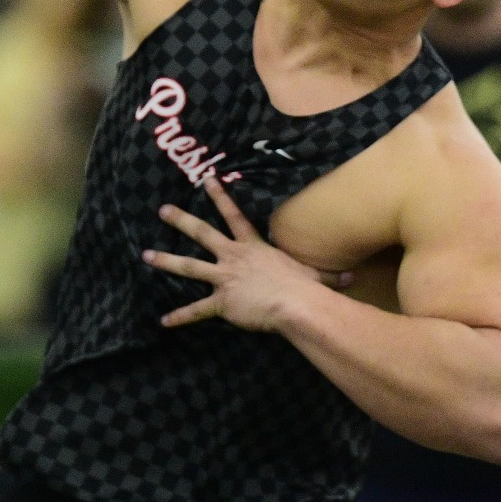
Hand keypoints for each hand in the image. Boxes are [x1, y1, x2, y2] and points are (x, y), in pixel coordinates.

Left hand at [143, 179, 353, 331]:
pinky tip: (163, 321)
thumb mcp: (317, 277)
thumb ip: (331, 277)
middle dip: (181, 221)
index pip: (234, 215)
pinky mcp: (221, 302)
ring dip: (166, 260)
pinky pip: (197, 310)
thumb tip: (354, 280)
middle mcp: (234, 257)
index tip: (206, 180)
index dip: (220, 196)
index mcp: (253, 246)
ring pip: (189, 266)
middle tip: (162, 209)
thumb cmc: (306, 288)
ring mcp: (224, 278)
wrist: (294, 303)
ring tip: (145, 255)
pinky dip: (180, 317)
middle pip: (202, 233)